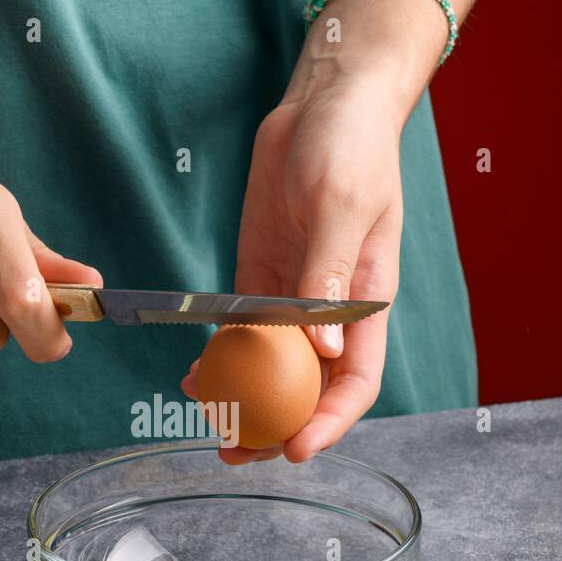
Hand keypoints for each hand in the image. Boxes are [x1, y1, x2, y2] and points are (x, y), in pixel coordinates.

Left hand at [182, 78, 402, 462]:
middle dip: (277, 429)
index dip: (330, 421)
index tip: (296, 449)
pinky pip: (241, 334)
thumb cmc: (349, 148)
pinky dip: (220, 361)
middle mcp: (332, 311)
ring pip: (271, 370)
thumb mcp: (342, 205)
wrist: (322, 106)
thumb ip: (329, 273)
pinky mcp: (260, 280)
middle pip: (309, 388)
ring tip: (208, 428)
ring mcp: (294, 298)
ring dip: (243, 404)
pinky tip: (194, 380)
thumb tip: (321, 345)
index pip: (356, 380)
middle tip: (237, 453)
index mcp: (367, 302)